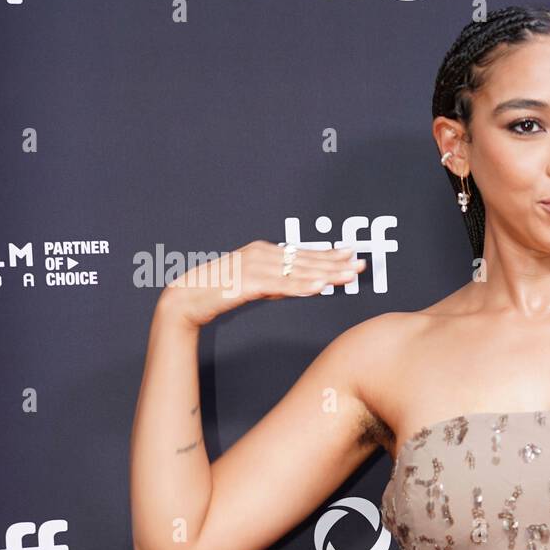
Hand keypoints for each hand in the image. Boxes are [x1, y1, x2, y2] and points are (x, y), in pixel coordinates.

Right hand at [159, 240, 366, 327]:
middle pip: (306, 260)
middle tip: (361, 265)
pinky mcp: (247, 283)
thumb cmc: (222, 291)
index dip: (329, 254)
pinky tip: (320, 288)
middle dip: (336, 263)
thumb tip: (308, 284)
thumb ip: (281, 282)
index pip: (303, 253)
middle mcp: (262, 254)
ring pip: (297, 271)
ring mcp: (255, 266)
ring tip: (349, 276)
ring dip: (326, 273)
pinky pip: (280, 285)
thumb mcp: (258, 285)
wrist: (188, 298)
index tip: (352, 254)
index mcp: (265, 251)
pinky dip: (301, 286)